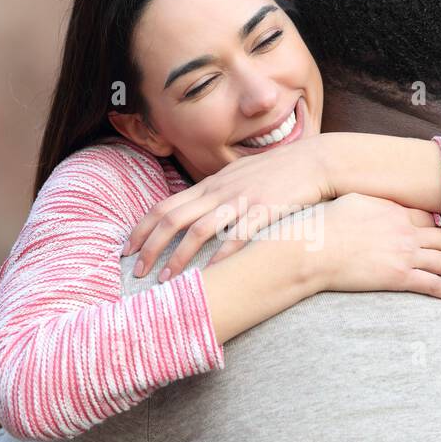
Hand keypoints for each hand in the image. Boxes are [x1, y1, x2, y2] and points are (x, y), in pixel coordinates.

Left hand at [124, 134, 334, 282]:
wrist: (313, 161)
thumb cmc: (276, 173)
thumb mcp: (238, 178)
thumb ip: (215, 195)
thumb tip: (194, 213)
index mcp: (209, 185)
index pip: (164, 205)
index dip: (142, 228)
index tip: (127, 249)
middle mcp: (219, 192)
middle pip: (172, 219)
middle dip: (150, 246)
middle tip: (136, 271)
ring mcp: (240, 201)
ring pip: (198, 230)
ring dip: (178, 256)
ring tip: (166, 280)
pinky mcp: (263, 210)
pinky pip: (237, 236)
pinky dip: (220, 256)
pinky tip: (209, 273)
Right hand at [309, 193, 440, 299]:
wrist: (317, 248)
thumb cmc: (327, 223)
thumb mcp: (353, 201)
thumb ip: (373, 201)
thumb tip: (378, 203)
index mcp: (396, 211)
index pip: (431, 217)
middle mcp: (406, 232)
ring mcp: (405, 254)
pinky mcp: (398, 276)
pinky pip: (430, 284)